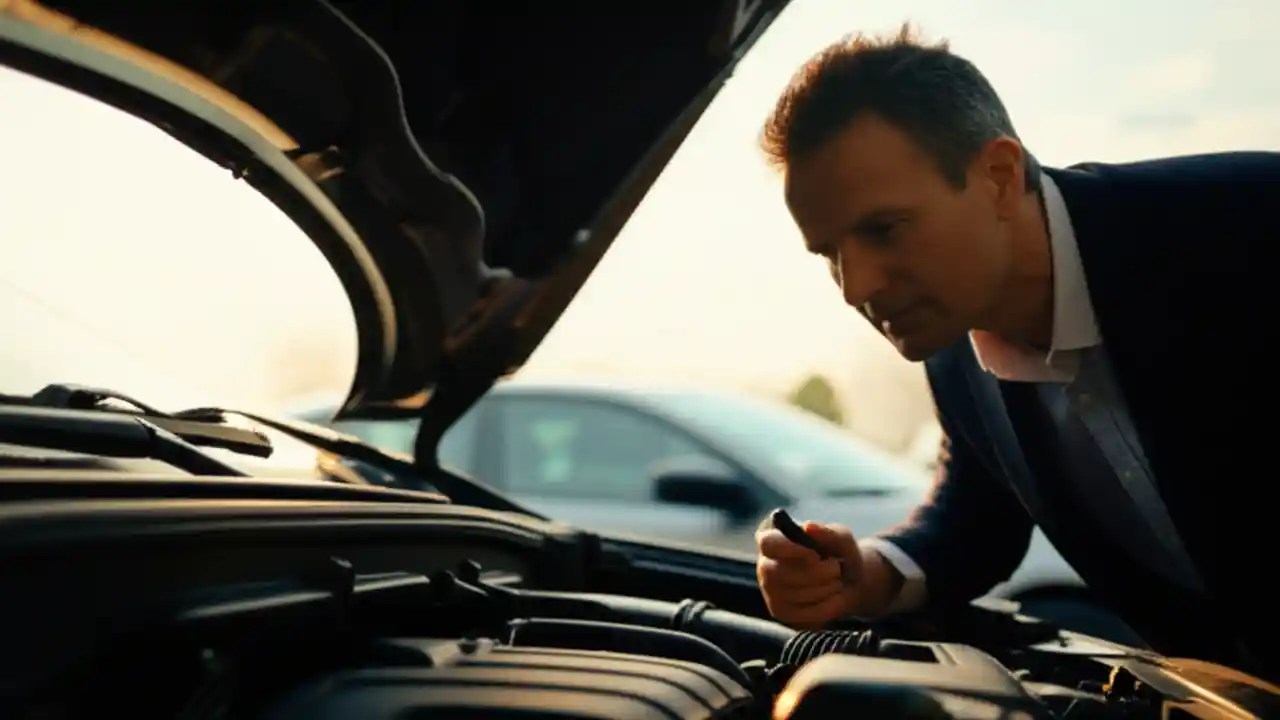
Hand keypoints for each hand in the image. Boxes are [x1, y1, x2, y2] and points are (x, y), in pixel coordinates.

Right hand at [755, 520, 895, 628]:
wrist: (850, 583)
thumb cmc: (840, 554)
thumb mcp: (842, 539)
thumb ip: (829, 532)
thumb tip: (808, 527)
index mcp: (772, 535)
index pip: (767, 543)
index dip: (790, 549)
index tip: (815, 555)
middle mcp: (764, 563)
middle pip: (777, 573)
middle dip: (814, 573)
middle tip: (835, 569)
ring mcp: (769, 590)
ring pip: (789, 594)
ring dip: (822, 589)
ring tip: (836, 582)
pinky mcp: (779, 612)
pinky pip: (798, 615)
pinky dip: (824, 608)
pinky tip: (833, 598)